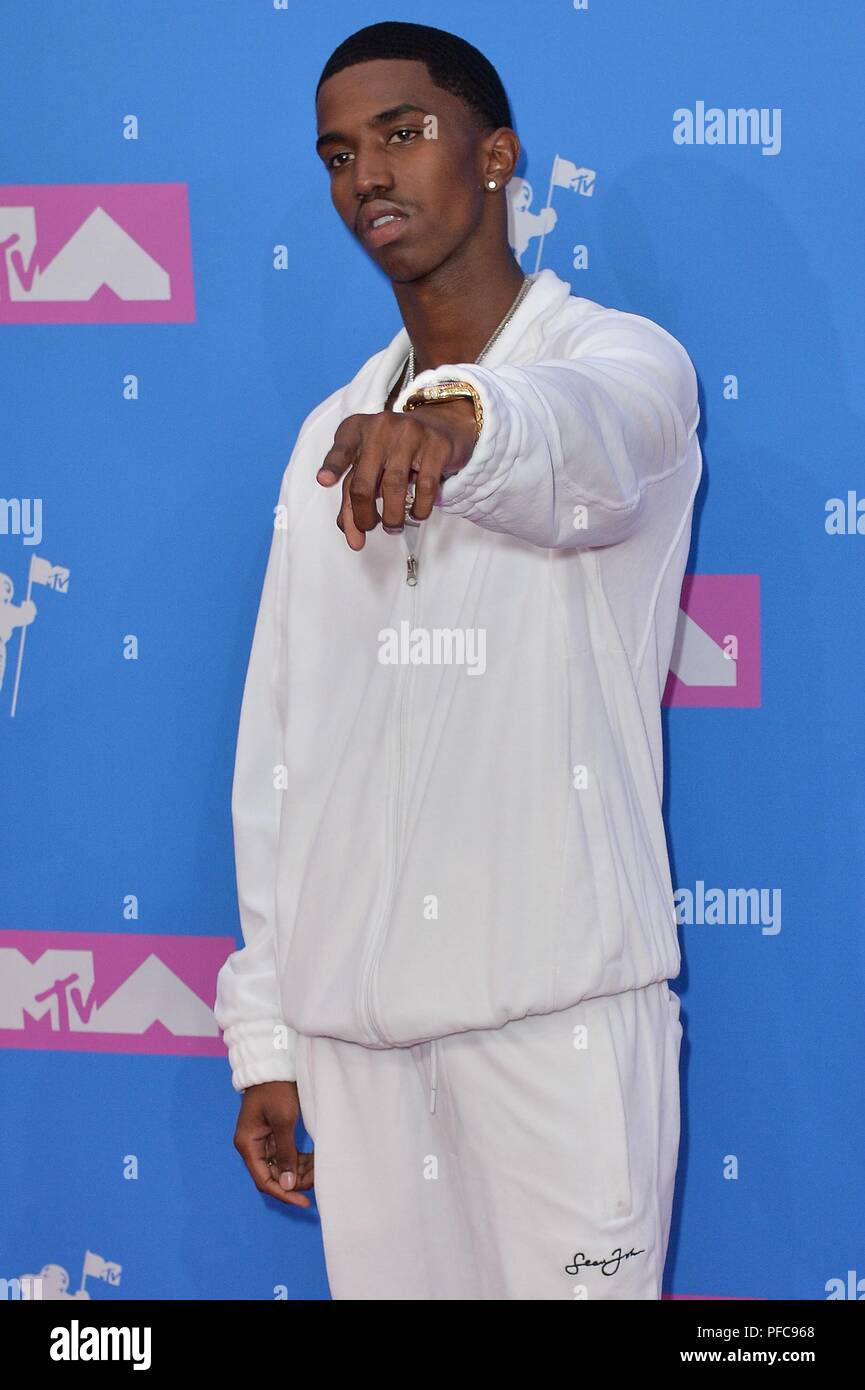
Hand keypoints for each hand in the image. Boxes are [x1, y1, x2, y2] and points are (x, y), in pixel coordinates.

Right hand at [232, 1080, 313, 1207]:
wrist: (275, 1064)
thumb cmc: (277, 1089)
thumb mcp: (284, 1121)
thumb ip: (285, 1154)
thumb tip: (287, 1184)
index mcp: (248, 1144)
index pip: (264, 1180)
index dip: (284, 1193)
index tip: (304, 1202)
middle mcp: (251, 1146)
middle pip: (273, 1175)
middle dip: (295, 1180)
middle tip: (318, 1179)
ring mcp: (261, 1140)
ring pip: (281, 1166)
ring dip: (299, 1170)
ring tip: (319, 1168)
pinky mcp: (272, 1133)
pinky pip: (284, 1154)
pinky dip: (298, 1159)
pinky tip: (314, 1159)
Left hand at [316, 399, 477, 548]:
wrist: (439, 426)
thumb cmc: (393, 452)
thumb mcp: (368, 465)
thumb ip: (352, 495)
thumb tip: (350, 534)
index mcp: (356, 429)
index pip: (341, 450)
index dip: (332, 466)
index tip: (323, 481)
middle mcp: (380, 426)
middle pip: (363, 481)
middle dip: (363, 515)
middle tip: (369, 528)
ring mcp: (410, 433)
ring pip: (394, 485)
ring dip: (392, 516)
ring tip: (392, 527)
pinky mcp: (436, 445)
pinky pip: (425, 486)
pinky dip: (419, 508)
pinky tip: (416, 515)